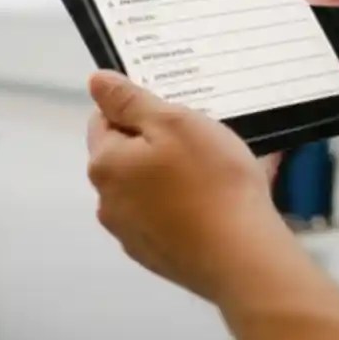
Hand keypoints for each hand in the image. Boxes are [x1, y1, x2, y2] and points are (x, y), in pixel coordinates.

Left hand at [86, 71, 293, 300]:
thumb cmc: (210, 180)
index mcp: (105, 165)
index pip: (104, 120)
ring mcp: (131, 234)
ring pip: (146, 188)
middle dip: (156, 144)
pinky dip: (182, 206)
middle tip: (200, 141)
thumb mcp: (174, 122)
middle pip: (125, 157)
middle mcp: (107, 202)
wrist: (243, 257)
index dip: (138, 110)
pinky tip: (214, 205)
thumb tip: (95, 81)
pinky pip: (164, 217)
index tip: (175, 114)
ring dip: (170, 176)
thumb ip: (129, 100)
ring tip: (214, 173)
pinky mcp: (156, 256)